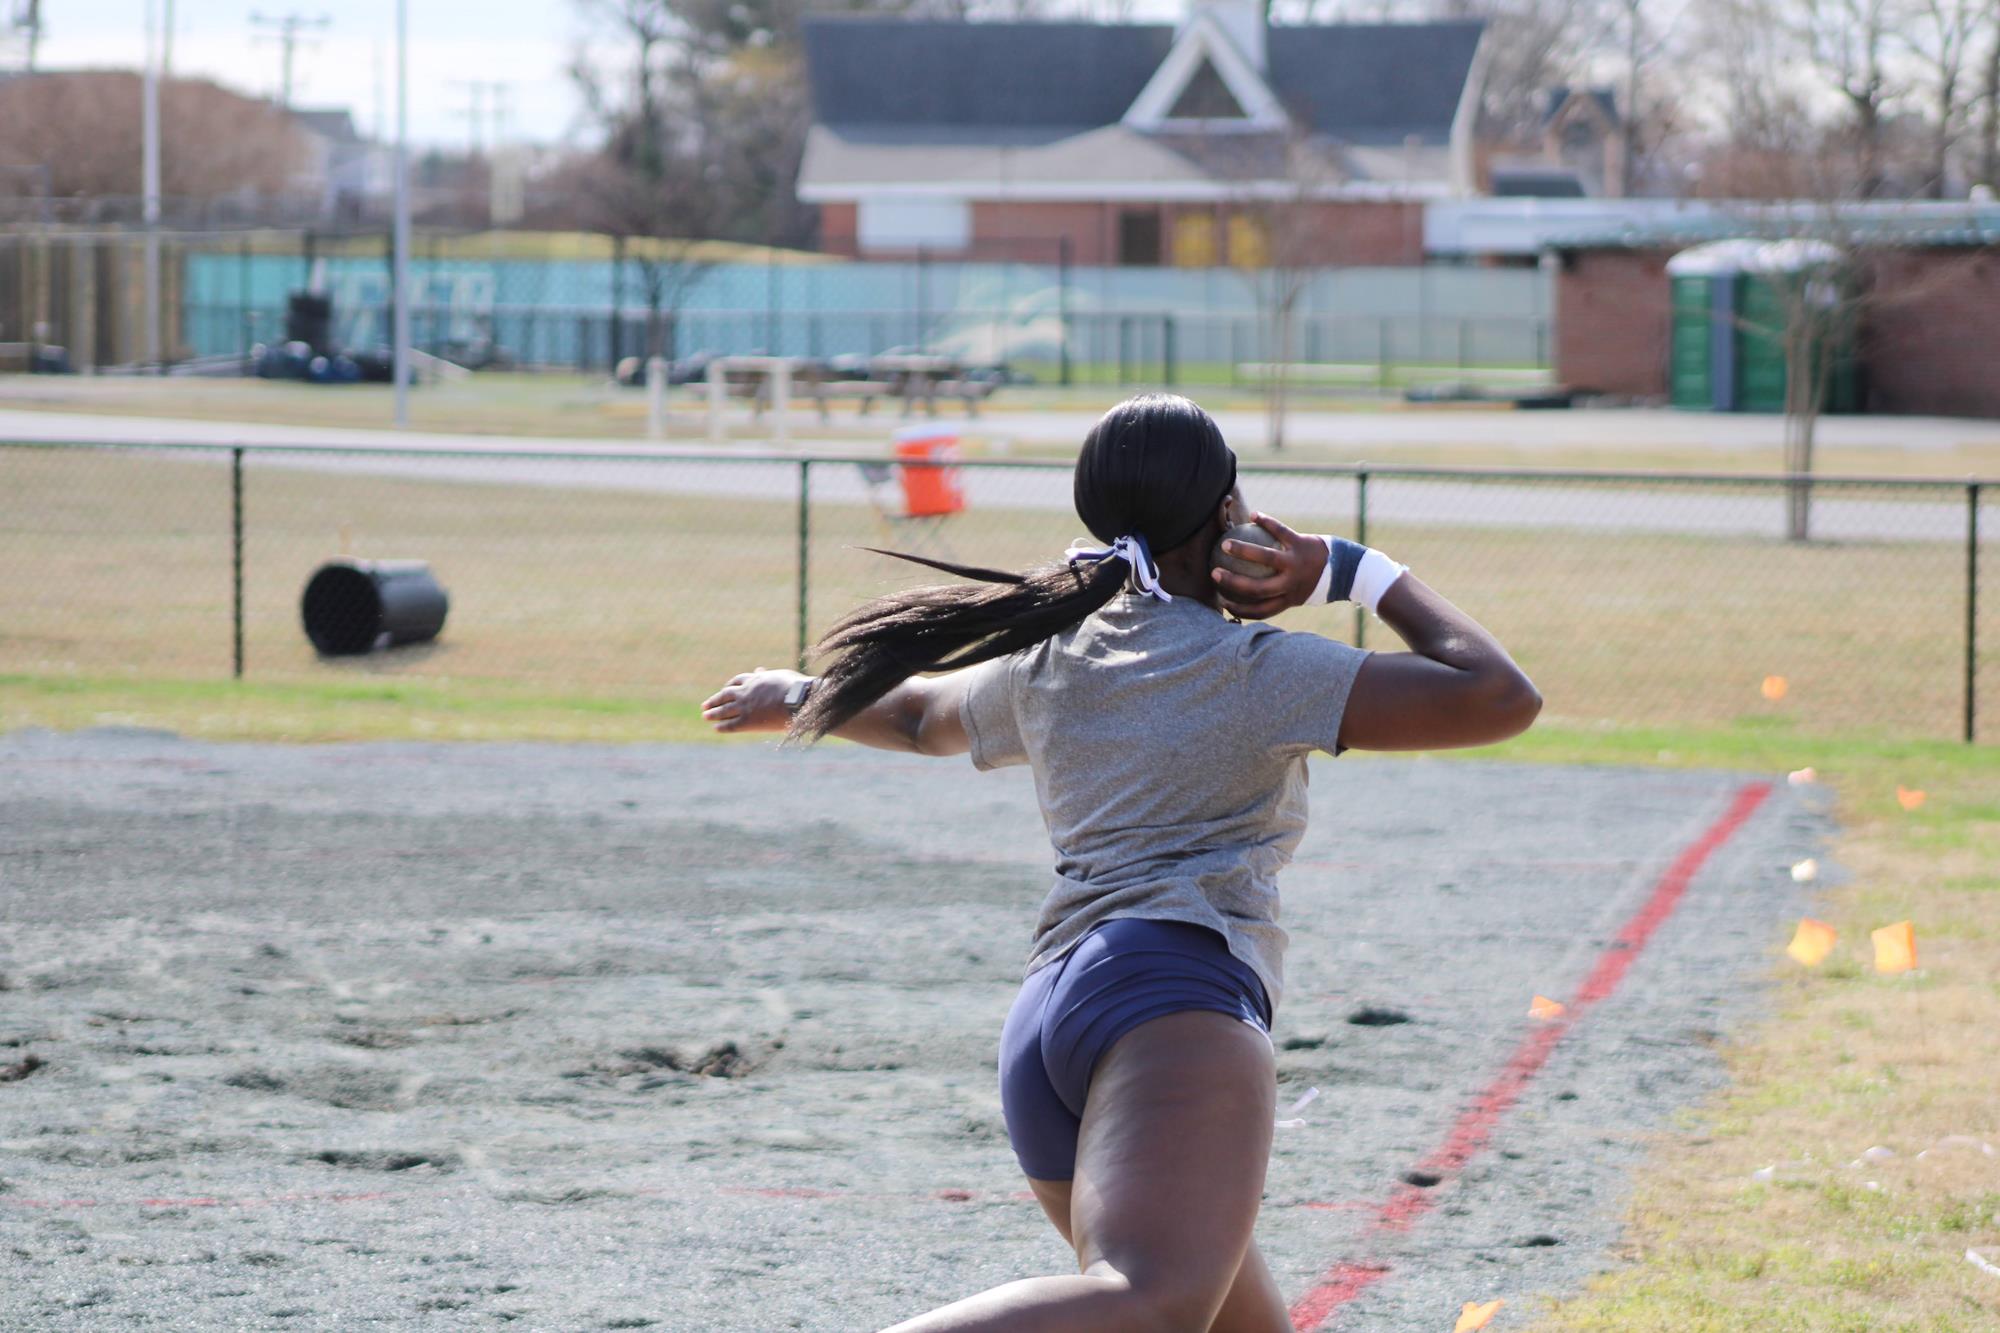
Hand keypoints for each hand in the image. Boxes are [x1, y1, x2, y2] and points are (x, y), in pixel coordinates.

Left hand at [701, 667, 806, 733]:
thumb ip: (767, 675)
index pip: (737, 681)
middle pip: (725, 695)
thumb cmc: (795, 687)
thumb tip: (759, 669)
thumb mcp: (779, 675)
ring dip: (713, 713)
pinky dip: (723, 726)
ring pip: (724, 710)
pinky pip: (731, 724)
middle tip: (705, 705)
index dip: (729, 686)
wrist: (798, 699)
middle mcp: (746, 692)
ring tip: (705, 716)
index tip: (724, 689)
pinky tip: (716, 728)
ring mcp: (745, 707)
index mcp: (755, 679)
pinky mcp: (748, 721)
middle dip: (715, 700)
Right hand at [1212, 513, 1326, 620]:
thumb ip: (1278, 595)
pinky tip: (1252, 515)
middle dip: (1233, 582)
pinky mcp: (1301, 544)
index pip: (1260, 610)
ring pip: (1265, 557)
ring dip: (1243, 550)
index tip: (1222, 603)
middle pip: (1257, 588)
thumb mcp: (1300, 594)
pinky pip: (1280, 531)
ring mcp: (1296, 563)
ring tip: (1225, 543)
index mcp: (1289, 599)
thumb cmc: (1317, 581)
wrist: (1347, 568)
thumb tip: (1251, 596)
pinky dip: (1266, 521)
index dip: (1239, 609)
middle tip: (1214, 573)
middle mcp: (1291, 584)